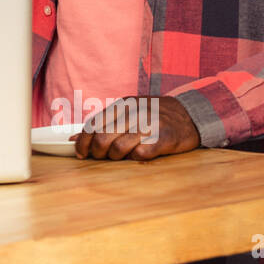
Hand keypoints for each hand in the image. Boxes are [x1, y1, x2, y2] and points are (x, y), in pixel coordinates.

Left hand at [71, 96, 200, 160]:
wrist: (189, 115)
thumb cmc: (154, 115)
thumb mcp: (129, 112)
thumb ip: (104, 123)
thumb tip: (74, 138)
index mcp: (123, 105)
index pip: (94, 124)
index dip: (83, 141)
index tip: (80, 153)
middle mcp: (134, 113)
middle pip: (103, 138)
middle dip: (97, 153)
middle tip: (101, 157)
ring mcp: (149, 125)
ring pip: (118, 148)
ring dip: (115, 158)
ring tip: (120, 157)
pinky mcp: (163, 139)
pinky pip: (140, 154)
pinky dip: (134, 159)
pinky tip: (138, 155)